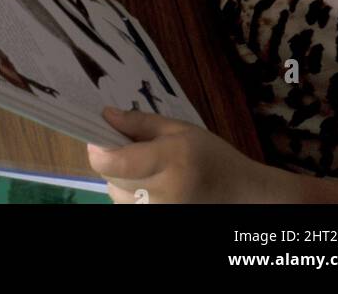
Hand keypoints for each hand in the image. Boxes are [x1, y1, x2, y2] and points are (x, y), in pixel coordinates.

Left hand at [88, 108, 280, 204]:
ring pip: (116, 194)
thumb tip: (106, 115)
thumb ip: (141, 123)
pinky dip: (129, 193)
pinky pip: (127, 206)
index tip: (98, 134)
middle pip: (112, 178)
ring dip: (119, 178)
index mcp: (170, 162)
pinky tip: (149, 184)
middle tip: (127, 146)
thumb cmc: (211, 155)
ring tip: (144, 167)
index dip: (98, 148)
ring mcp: (159, 213)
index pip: (115, 162)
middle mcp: (162, 193)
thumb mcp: (180, 129)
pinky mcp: (157, 220)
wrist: (239, 194)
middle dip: (110, 160)